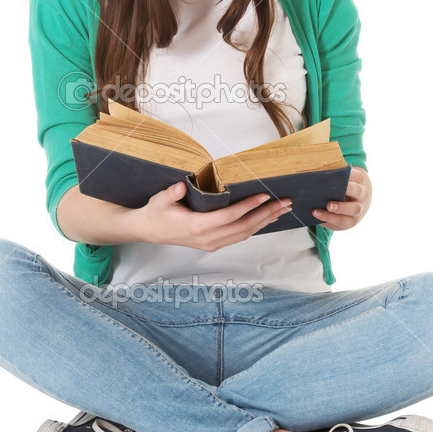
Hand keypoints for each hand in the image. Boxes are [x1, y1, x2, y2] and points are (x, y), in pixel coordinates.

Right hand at [133, 181, 292, 250]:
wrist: (148, 231)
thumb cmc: (156, 213)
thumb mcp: (159, 200)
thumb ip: (172, 194)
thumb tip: (181, 186)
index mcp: (198, 227)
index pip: (230, 216)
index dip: (249, 206)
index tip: (264, 195)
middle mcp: (209, 238)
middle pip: (244, 227)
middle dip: (267, 214)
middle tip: (284, 202)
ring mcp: (212, 243)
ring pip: (245, 234)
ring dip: (265, 221)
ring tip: (281, 209)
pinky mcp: (214, 244)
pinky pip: (239, 236)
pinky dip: (255, 227)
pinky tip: (265, 219)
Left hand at [312, 166, 371, 230]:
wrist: (345, 209)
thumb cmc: (336, 191)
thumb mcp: (335, 183)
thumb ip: (329, 177)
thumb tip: (313, 170)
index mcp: (358, 183)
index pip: (359, 177)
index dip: (351, 174)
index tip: (341, 173)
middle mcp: (361, 197)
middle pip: (360, 192)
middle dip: (349, 190)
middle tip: (339, 187)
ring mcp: (357, 211)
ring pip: (354, 209)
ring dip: (340, 208)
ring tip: (328, 206)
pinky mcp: (349, 222)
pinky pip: (341, 221)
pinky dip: (329, 218)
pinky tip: (316, 213)